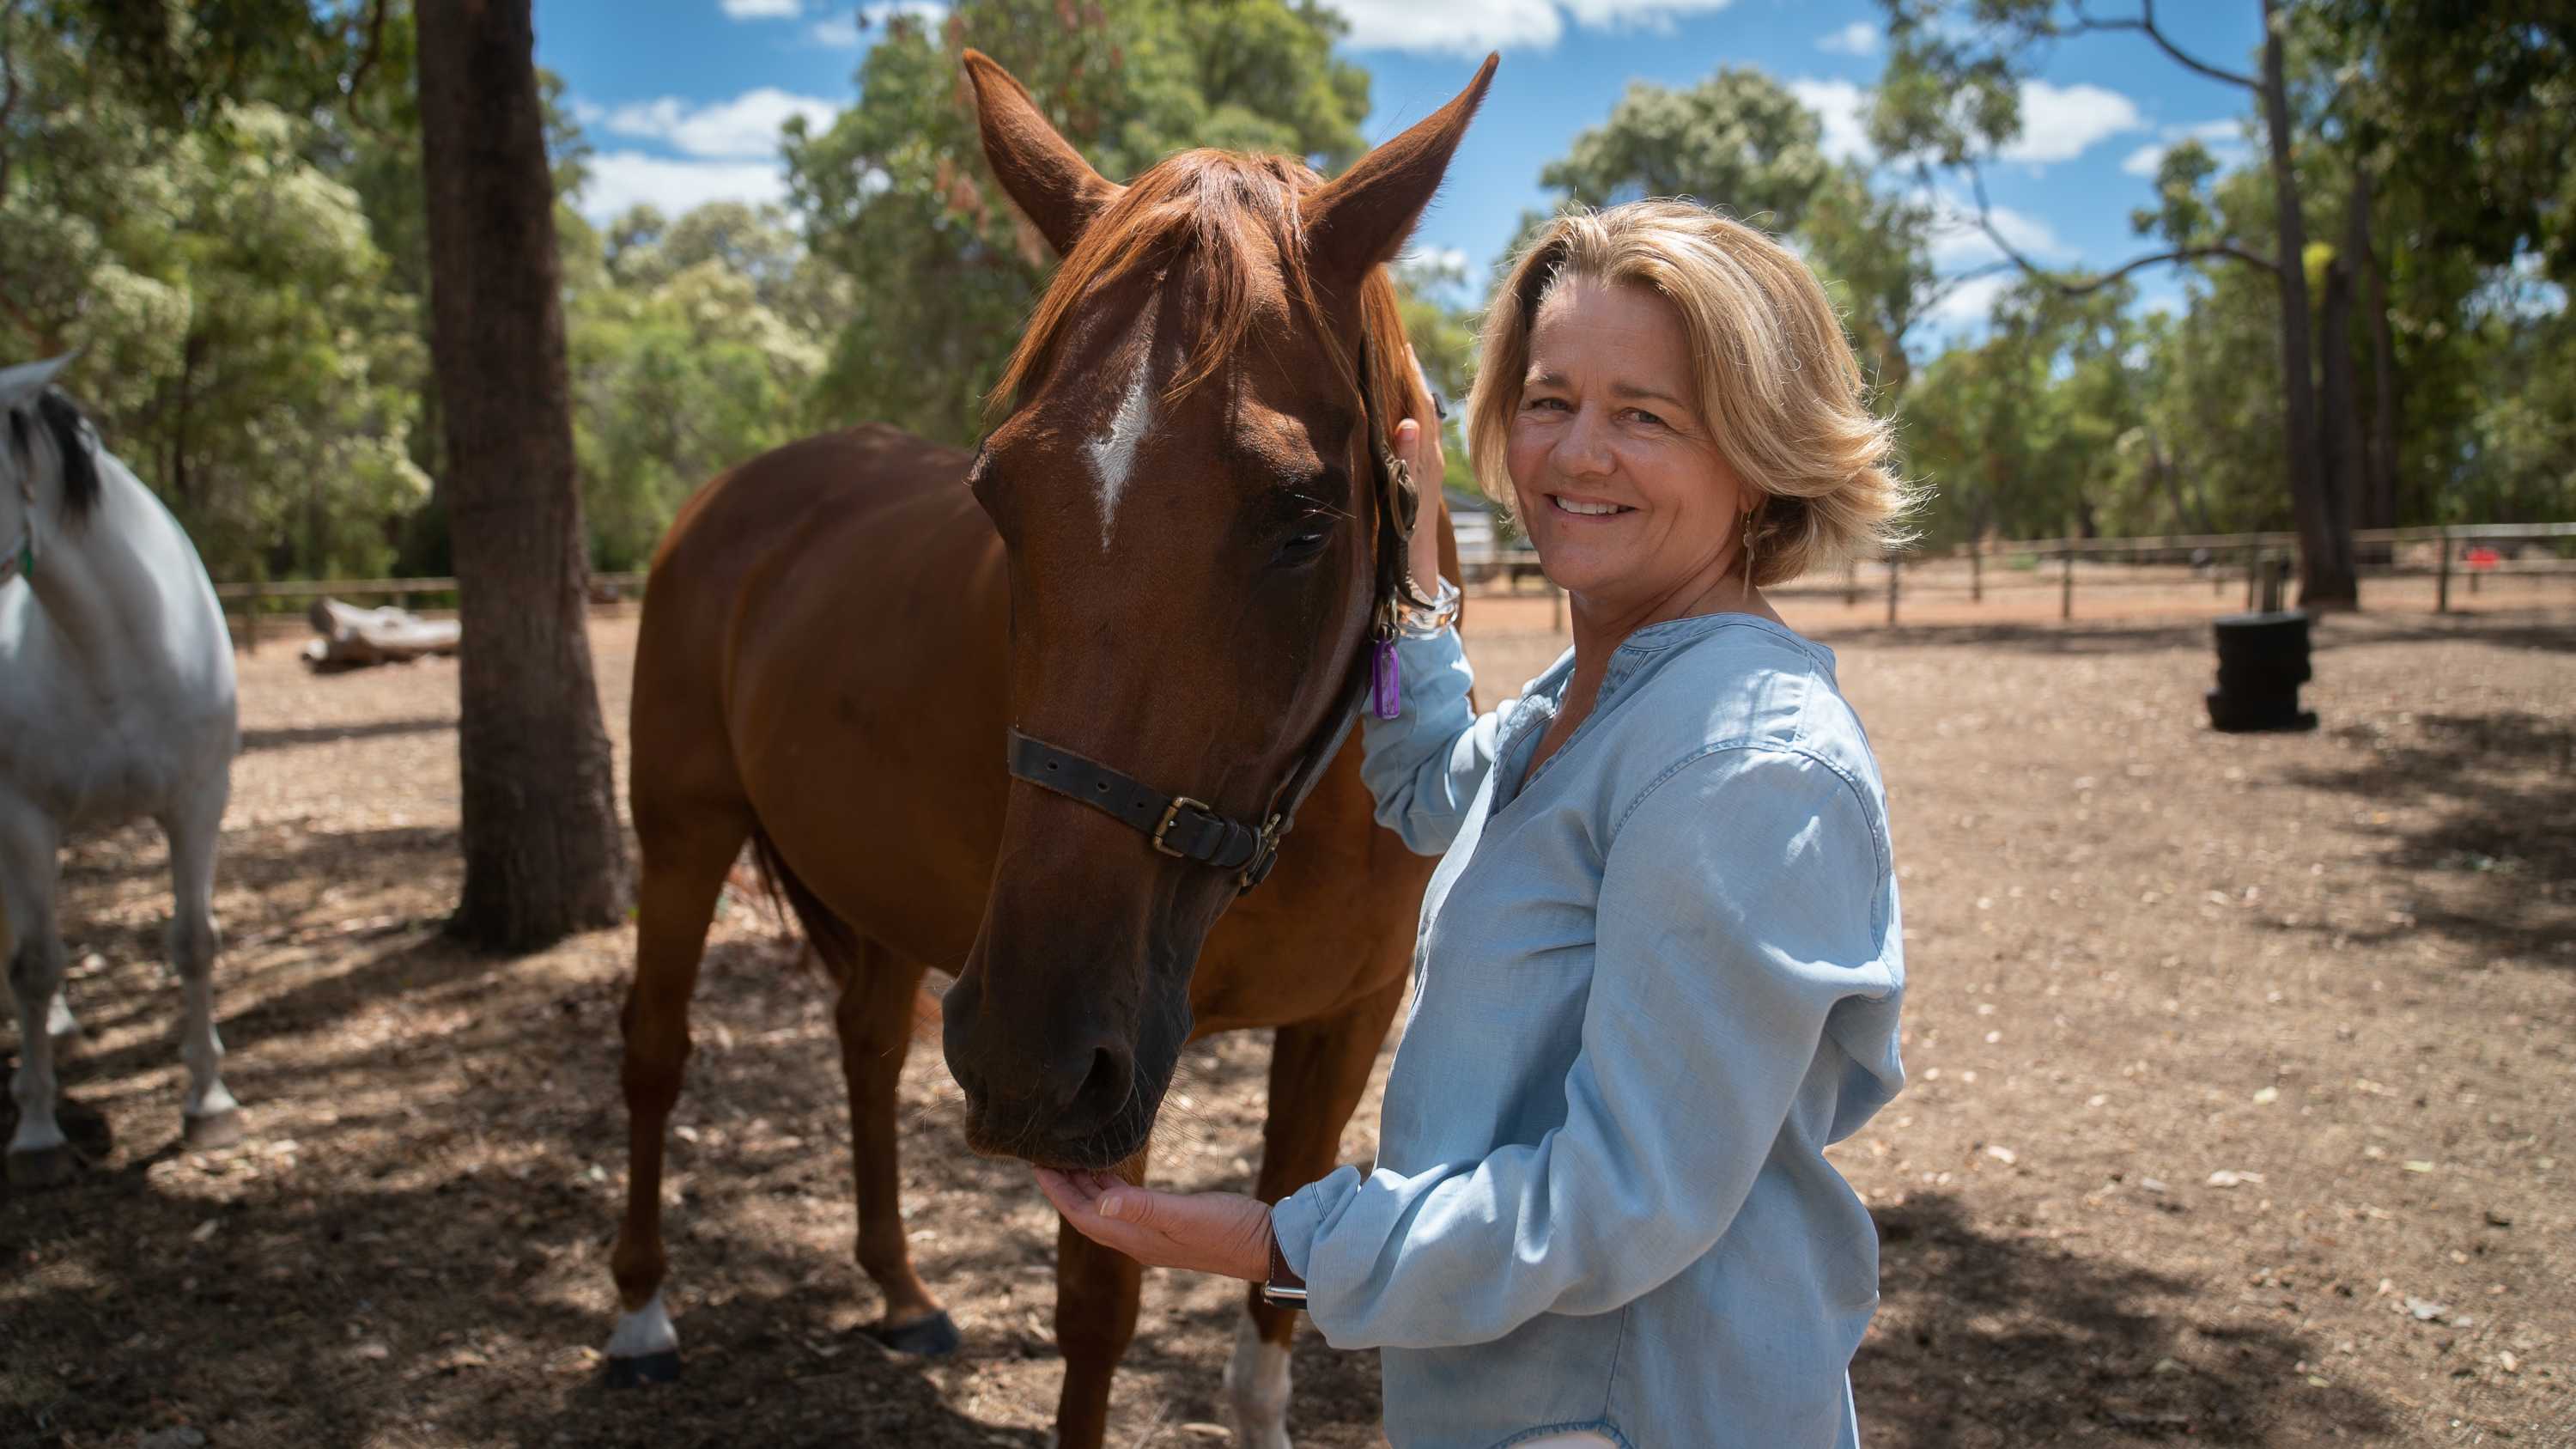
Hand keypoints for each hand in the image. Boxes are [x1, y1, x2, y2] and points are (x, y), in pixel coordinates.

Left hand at [1034, 1167, 1274, 1281]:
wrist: (1266, 1246)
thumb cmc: (1229, 1230)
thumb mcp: (1185, 1216)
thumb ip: (1143, 1208)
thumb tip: (1100, 1201)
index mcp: (1135, 1239)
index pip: (1082, 1215)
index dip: (1057, 1192)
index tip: (1036, 1165)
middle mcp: (1138, 1240)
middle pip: (1088, 1212)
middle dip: (1064, 1186)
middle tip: (1044, 1155)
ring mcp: (1153, 1234)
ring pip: (1106, 1208)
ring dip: (1085, 1186)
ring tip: (1068, 1159)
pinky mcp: (1168, 1224)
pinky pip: (1127, 1205)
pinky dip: (1111, 1187)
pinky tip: (1110, 1172)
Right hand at [1396, 345, 1446, 594]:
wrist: (1416, 576)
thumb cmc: (1409, 543)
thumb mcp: (1408, 499)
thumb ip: (1408, 461)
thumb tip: (1408, 422)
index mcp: (1429, 459)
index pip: (1423, 406)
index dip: (1412, 376)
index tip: (1402, 345)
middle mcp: (1431, 460)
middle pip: (1423, 408)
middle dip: (1411, 378)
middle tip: (1398, 346)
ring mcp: (1427, 470)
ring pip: (1420, 422)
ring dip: (1410, 395)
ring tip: (1396, 368)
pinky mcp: (1421, 480)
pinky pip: (1417, 437)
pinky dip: (1408, 417)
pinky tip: (1399, 412)